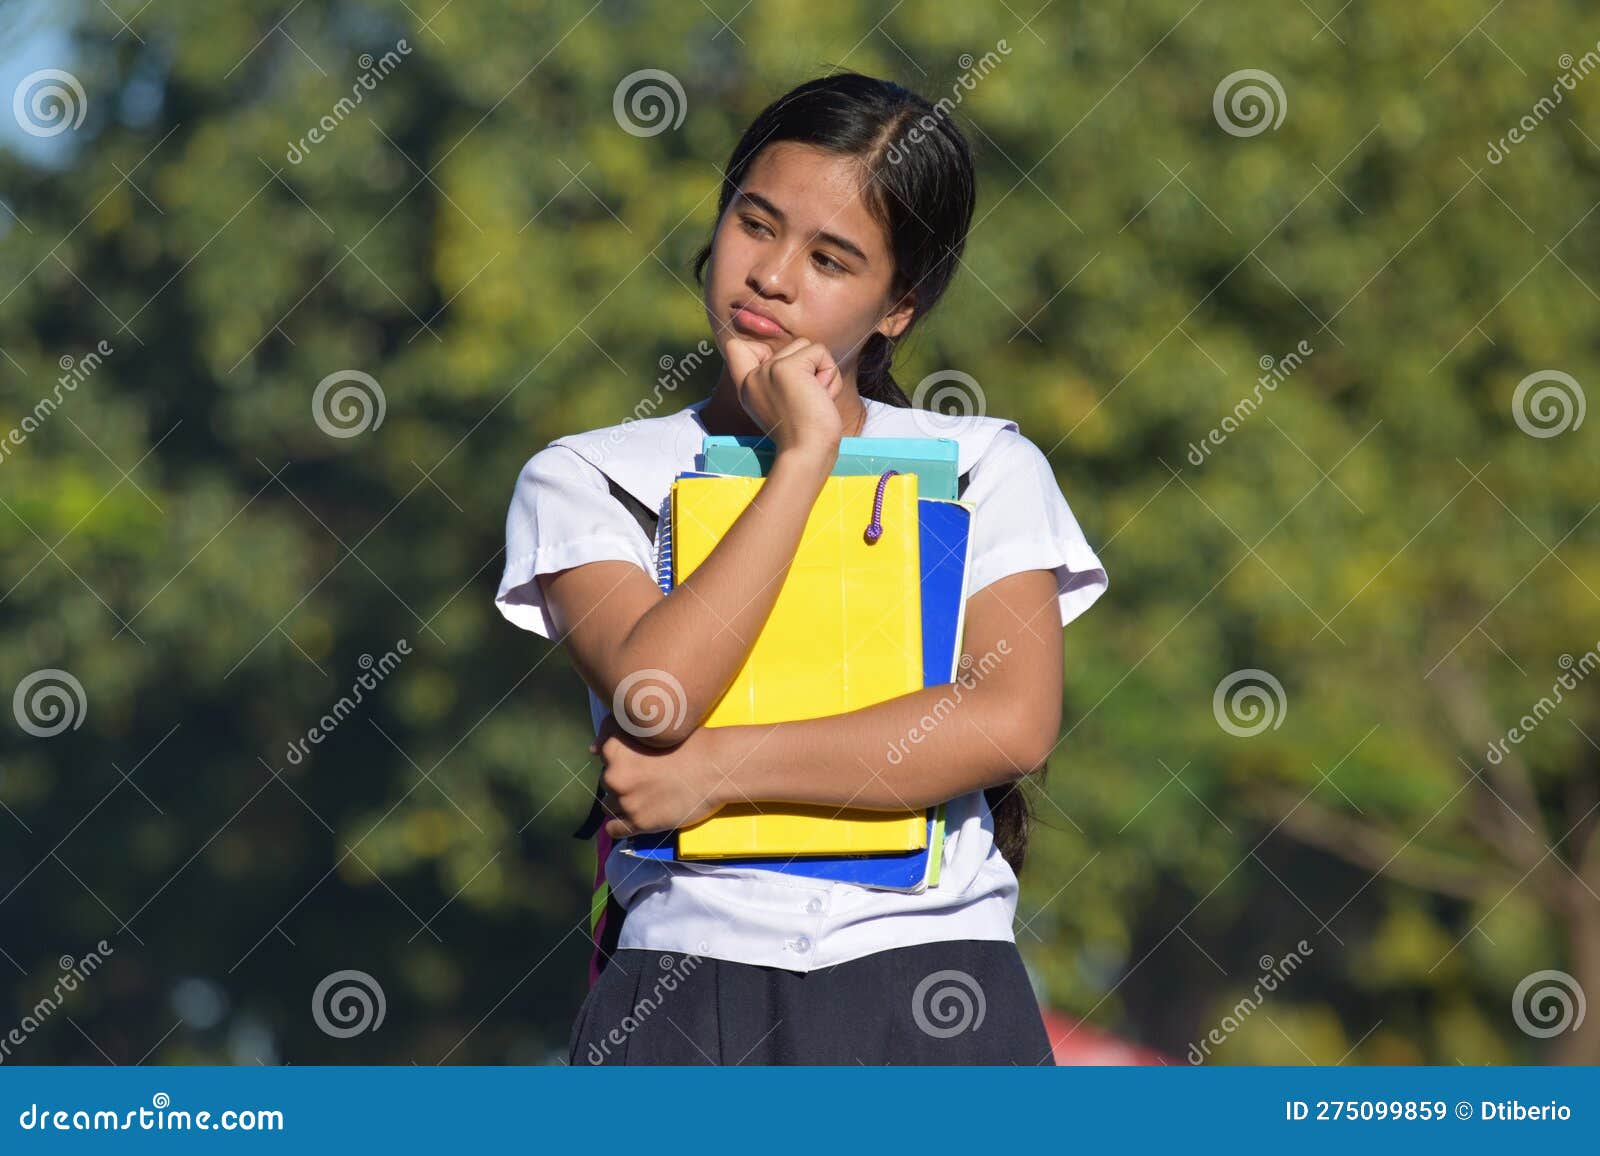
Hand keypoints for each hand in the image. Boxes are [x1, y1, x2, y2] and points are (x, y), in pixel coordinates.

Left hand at [589, 715, 731, 839]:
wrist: (716, 767)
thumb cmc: (691, 743)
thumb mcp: (654, 729)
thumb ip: (620, 735)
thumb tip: (591, 750)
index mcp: (616, 748)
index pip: (603, 752)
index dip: (622, 756)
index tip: (640, 759)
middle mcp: (614, 774)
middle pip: (608, 780)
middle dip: (624, 780)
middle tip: (649, 779)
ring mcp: (626, 800)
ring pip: (610, 805)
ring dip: (624, 802)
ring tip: (647, 798)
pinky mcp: (638, 822)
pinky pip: (614, 829)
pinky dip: (621, 825)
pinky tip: (636, 818)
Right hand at [723, 335, 844, 459]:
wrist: (807, 454)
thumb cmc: (806, 435)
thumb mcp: (785, 403)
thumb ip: (784, 379)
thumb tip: (809, 353)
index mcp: (747, 388)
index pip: (735, 347)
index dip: (760, 349)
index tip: (779, 376)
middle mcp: (753, 377)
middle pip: (790, 346)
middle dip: (809, 368)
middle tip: (806, 401)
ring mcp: (767, 370)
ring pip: (805, 345)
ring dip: (821, 370)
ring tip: (815, 398)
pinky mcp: (786, 368)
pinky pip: (819, 351)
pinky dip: (829, 372)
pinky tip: (821, 395)